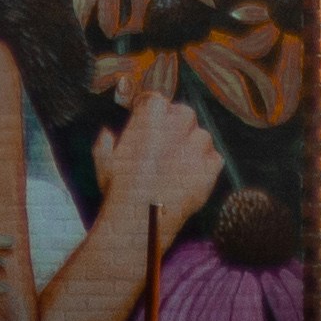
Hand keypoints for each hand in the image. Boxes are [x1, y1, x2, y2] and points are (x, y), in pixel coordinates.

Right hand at [95, 92, 226, 235]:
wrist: (141, 220)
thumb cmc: (119, 192)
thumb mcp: (105, 164)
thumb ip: (105, 145)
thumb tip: (107, 134)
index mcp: (149, 119)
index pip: (158, 99)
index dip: (153, 109)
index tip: (150, 119)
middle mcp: (176, 126)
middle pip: (185, 113)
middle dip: (178, 125)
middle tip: (168, 143)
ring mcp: (196, 147)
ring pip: (203, 136)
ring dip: (194, 146)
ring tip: (179, 165)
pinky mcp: (209, 168)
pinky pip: (215, 158)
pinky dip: (207, 165)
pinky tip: (191, 177)